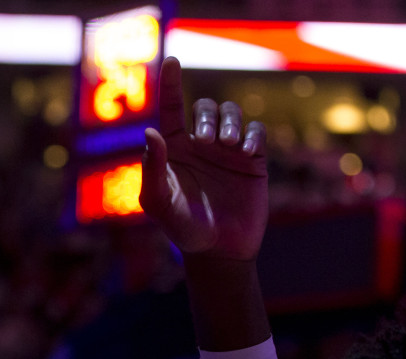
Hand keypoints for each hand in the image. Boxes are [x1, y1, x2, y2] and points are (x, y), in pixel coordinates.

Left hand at [140, 57, 267, 260]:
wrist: (218, 251)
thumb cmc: (182, 228)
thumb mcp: (159, 201)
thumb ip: (153, 167)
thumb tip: (150, 131)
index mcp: (173, 148)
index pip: (172, 107)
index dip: (171, 83)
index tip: (172, 61)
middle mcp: (199, 144)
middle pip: (205, 108)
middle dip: (208, 117)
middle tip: (207, 141)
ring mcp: (227, 151)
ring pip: (231, 114)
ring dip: (229, 122)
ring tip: (227, 145)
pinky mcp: (252, 161)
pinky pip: (256, 132)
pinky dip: (251, 135)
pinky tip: (246, 152)